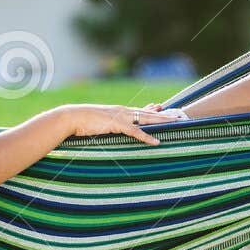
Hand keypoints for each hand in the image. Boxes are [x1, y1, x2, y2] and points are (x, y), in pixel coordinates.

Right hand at [59, 103, 187, 145]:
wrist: (72, 117)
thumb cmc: (82, 122)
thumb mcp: (98, 122)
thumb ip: (107, 125)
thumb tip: (109, 129)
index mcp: (119, 111)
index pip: (139, 110)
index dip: (152, 110)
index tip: (162, 108)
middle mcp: (123, 111)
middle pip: (147, 113)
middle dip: (163, 114)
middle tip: (177, 115)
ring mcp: (121, 116)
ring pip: (146, 119)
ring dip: (161, 121)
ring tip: (175, 122)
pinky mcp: (117, 124)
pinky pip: (135, 132)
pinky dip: (146, 137)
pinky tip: (156, 141)